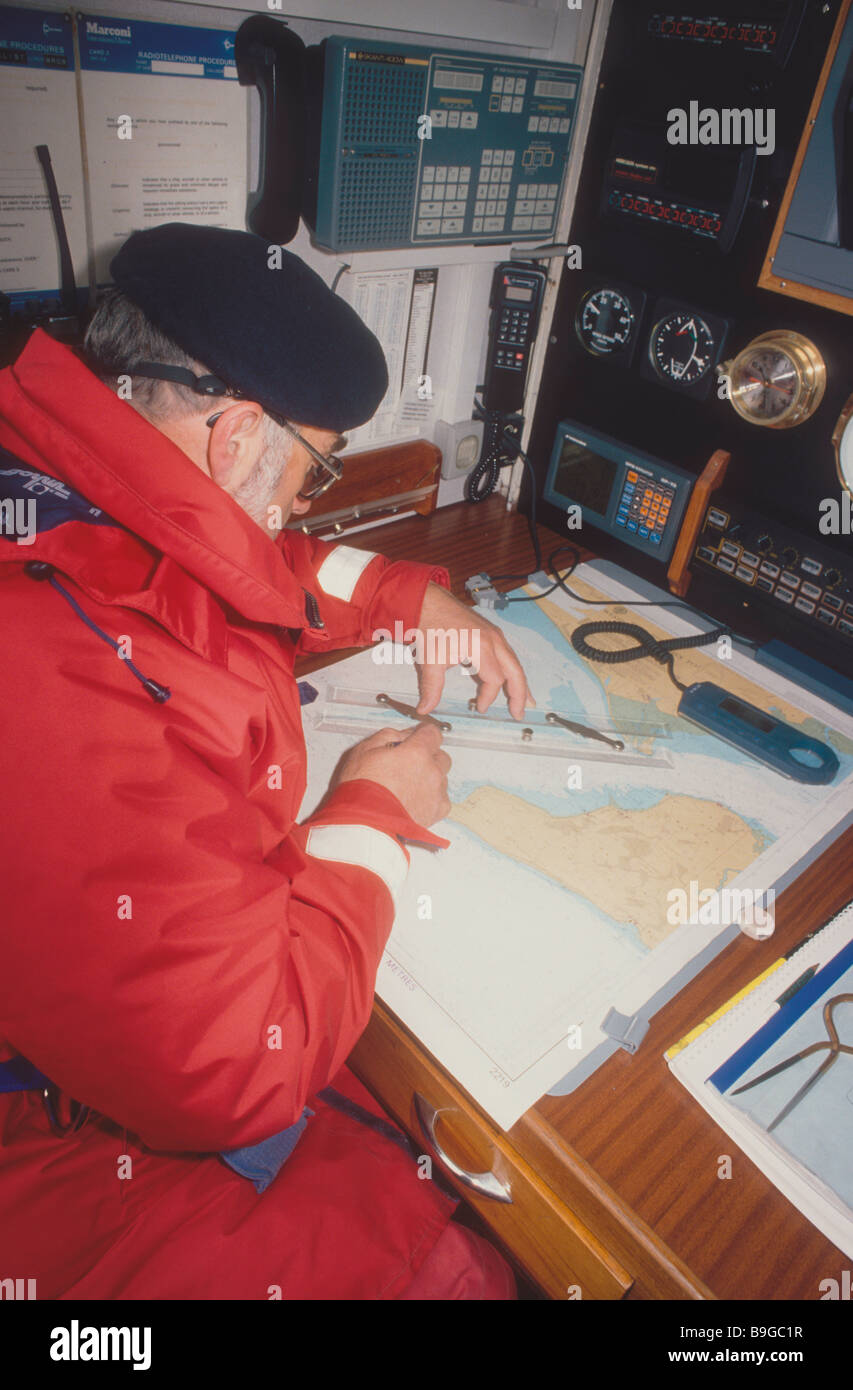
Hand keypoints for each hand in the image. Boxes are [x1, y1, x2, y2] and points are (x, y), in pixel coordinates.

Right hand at [332, 722, 451, 826]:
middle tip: (408, 764)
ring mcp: (437, 792)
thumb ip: (388, 735)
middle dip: (427, 757)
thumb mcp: (365, 750)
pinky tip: (412, 801)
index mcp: (416, 752)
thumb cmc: (361, 789)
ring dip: (429, 778)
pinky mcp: (437, 812)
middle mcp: (432, 771)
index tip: (417, 737)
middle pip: (440, 756)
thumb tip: (403, 735)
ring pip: (441, 778)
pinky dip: (431, 798)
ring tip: (406, 787)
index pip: (432, 733)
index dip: (423, 734)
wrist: (365, 823)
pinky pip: (441, 798)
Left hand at [413, 582, 534, 720]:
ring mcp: (495, 635)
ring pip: (514, 663)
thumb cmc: (431, 628)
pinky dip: (513, 670)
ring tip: (526, 701)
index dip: (488, 696)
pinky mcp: (492, 632)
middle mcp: (494, 640)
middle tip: (518, 714)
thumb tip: (424, 710)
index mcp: (480, 647)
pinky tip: (514, 679)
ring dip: (520, 682)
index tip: (478, 708)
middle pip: (515, 671)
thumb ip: (431, 688)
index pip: (494, 680)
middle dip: (519, 694)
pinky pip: (508, 655)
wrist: (429, 602)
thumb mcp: (429, 660)